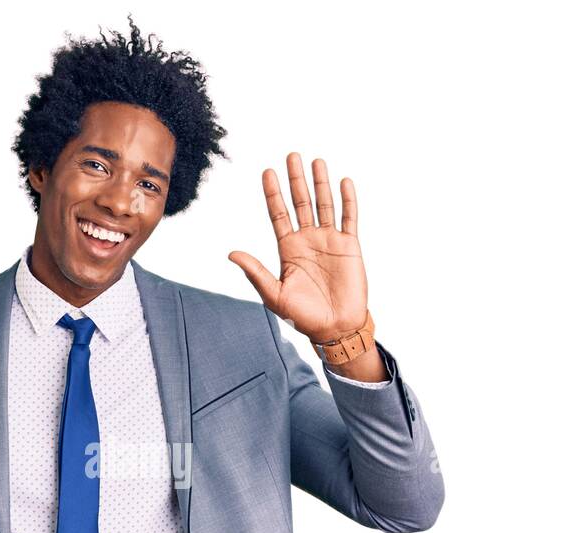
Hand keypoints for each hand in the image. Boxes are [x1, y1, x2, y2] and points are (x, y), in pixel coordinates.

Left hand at [228, 152, 368, 343]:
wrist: (334, 328)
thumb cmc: (303, 316)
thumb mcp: (274, 294)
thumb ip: (255, 271)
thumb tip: (231, 253)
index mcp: (288, 249)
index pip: (278, 214)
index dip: (273, 194)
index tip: (267, 172)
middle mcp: (307, 240)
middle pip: (300, 202)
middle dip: (295, 180)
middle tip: (291, 156)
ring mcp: (329, 240)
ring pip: (324, 204)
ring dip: (320, 183)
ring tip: (316, 161)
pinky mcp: (350, 246)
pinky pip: (349, 217)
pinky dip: (347, 200)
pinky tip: (343, 182)